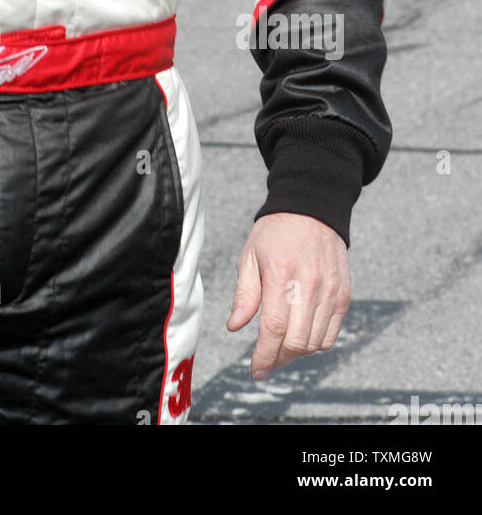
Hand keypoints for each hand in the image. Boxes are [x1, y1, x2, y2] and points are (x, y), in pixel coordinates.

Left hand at [226, 212, 349, 378]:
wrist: (311, 209)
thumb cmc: (275, 233)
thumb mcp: (250, 256)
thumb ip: (244, 294)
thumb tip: (235, 326)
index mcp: (281, 273)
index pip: (274, 327)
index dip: (264, 355)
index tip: (255, 370)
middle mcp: (309, 284)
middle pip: (297, 341)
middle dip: (278, 358)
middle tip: (266, 360)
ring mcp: (330, 290)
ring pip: (315, 342)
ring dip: (296, 354)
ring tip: (281, 348)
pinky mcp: (343, 294)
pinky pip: (332, 334)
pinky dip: (316, 343)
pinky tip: (301, 335)